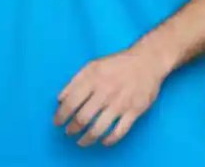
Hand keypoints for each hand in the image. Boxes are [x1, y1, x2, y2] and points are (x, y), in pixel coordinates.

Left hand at [53, 42, 173, 147]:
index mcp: (93, 79)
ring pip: (99, 128)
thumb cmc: (117, 64)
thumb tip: (59, 99)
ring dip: (87, 138)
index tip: (57, 122)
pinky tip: (103, 141)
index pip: (71, 102)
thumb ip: (74, 81)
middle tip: (69, 132)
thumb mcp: (92, 66)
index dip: (61, 115)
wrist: (147, 61)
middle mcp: (105, 92)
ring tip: (81, 141)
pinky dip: (109, 140)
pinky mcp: (134, 111)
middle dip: (72, 129)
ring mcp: (120, 103)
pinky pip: (119, 132)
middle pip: (83, 118)